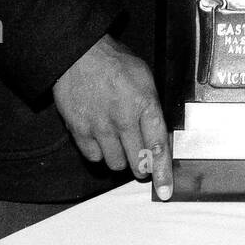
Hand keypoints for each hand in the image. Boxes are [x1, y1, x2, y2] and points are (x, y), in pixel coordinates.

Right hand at [53, 34, 172, 199]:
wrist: (79, 55)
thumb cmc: (114, 62)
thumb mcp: (144, 77)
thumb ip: (151, 106)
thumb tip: (157, 132)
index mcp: (144, 103)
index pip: (157, 146)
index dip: (162, 171)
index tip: (165, 189)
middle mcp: (123, 119)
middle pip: (136, 161)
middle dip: (142, 167)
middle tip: (141, 163)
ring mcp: (100, 127)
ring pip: (115, 163)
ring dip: (120, 159)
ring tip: (119, 143)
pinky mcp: (79, 131)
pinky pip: (93, 157)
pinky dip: (99, 153)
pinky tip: (102, 139)